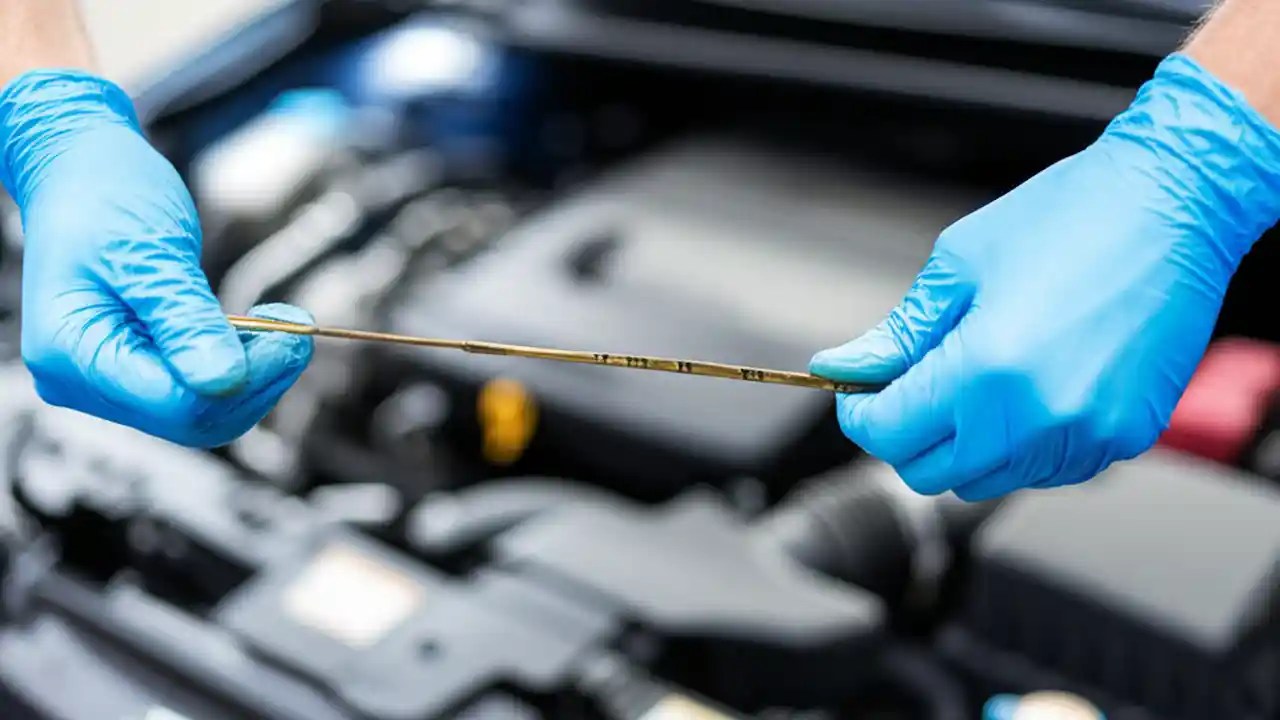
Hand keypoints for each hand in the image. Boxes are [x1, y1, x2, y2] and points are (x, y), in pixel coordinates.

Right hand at [1, 70, 311, 447]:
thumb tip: (224, 382)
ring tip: (284, 325)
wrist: (80, 169)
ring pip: (200, 414)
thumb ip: (184, 319)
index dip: (244, 378)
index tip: (290, 331)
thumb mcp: (148, 251)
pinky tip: (258, 333)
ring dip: (254, 378)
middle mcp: (80, 380)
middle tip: (298, 327)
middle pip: (191, 418)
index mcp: (71, 353)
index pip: (175, 403)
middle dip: (256, 380)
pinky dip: (237, 369)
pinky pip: (196, 393)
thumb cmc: (104, 195)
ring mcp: (106, 380)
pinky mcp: (136, 370)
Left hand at [811, 55, 1279, 499]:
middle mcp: (1036, 418)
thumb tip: (845, 367)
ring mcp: (1085, 436)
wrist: (1176, 204)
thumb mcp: (959, 266)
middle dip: (905, 435)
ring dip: (962, 445)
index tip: (859, 393)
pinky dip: (1019, 445)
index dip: (861, 414)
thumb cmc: (1072, 217)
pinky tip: (1024, 392)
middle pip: (931, 473)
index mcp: (985, 371)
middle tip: (908, 387)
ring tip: (973, 381)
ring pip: (987, 480)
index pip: (889, 435)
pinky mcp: (1122, 438)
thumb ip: (899, 335)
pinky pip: (1046, 470)